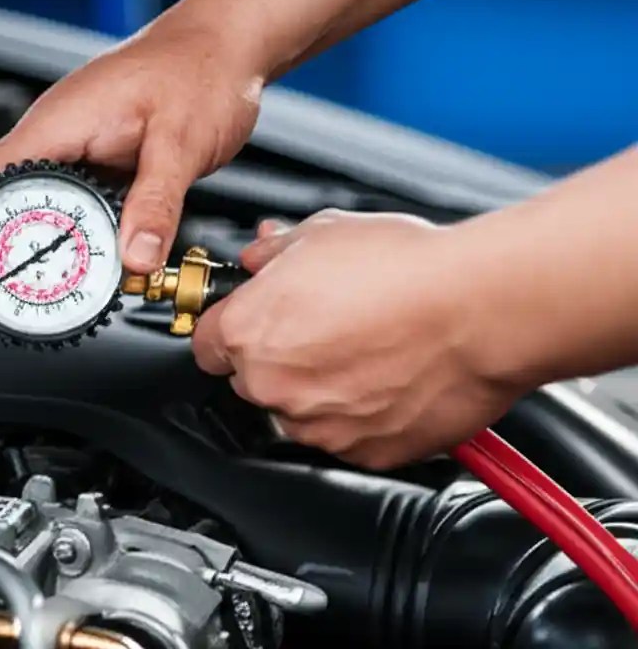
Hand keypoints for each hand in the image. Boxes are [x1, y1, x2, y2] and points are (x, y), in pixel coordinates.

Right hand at [0, 22, 265, 274]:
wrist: (223, 47)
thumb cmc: (199, 71)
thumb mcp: (182, 143)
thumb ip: (156, 204)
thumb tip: (136, 260)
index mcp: (58, 125)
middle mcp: (56, 136)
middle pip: (5, 201)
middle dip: (13, 250)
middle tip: (31, 294)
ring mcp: (75, 147)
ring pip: (44, 207)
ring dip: (53, 244)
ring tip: (71, 285)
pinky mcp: (98, 159)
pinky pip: (76, 204)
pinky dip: (83, 233)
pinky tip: (101, 257)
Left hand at [194, 210, 526, 469]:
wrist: (479, 308)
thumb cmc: (408, 269)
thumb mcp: (323, 234)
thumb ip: (273, 252)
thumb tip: (258, 256)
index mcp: (247, 331)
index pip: (206, 344)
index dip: (230, 329)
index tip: (254, 322)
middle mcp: (272, 385)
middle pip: (252, 380)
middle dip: (280, 358)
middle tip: (328, 329)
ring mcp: (316, 425)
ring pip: (299, 412)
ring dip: (320, 390)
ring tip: (369, 350)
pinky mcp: (362, 453)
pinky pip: (347, 437)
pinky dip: (363, 416)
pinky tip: (391, 376)